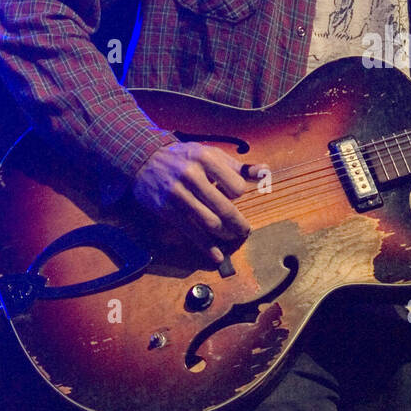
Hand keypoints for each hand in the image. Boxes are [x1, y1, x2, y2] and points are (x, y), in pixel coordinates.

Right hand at [132, 142, 253, 264]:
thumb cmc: (184, 158)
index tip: (233, 194)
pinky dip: (206, 246)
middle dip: (238, 223)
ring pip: (209, 222)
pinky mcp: (167, 209)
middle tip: (245, 230)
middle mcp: (192, 175)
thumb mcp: (210, 154)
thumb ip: (238, 166)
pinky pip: (191, 231)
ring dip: (225, 233)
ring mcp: (178, 194)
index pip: (236, 186)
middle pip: (224, 208)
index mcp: (206, 158)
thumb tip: (265, 172)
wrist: (144, 159)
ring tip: (232, 236)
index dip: (238, 193)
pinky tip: (217, 256)